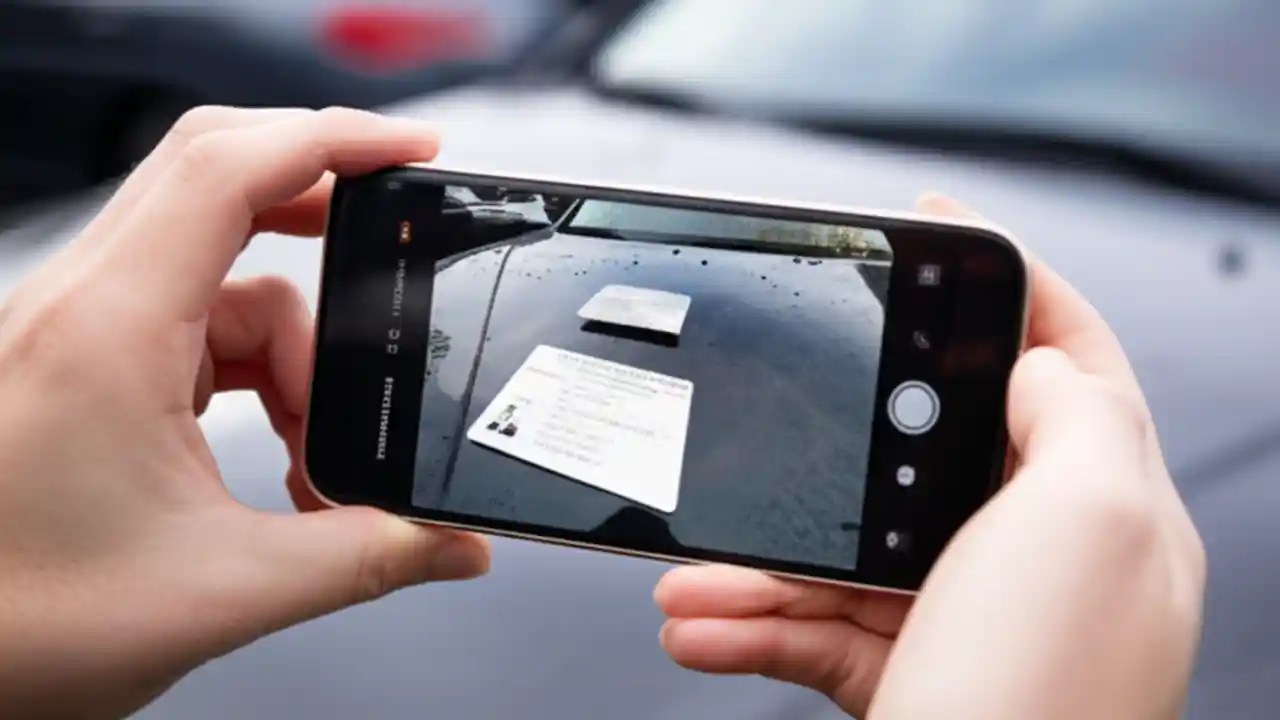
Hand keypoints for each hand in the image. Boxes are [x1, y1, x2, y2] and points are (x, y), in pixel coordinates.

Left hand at [0, 107, 489, 717]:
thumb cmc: (24, 625)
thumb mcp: (225, 590)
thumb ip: (366, 557)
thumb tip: (457, 544)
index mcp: (109, 332)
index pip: (228, 170)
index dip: (332, 138)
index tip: (413, 148)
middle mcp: (84, 308)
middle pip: (221, 185)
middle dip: (322, 206)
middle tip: (393, 244)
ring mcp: (81, 332)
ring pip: (224, 280)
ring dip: (295, 354)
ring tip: (315, 459)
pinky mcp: (86, 364)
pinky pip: (198, 329)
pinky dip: (258, 378)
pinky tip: (279, 457)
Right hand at [654, 196, 1204, 718]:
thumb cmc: (1033, 710)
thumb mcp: (1083, 527)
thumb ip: (1072, 417)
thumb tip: (1036, 358)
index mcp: (1107, 515)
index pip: (1069, 361)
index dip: (1004, 283)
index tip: (927, 231)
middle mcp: (1047, 568)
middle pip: (932, 456)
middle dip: (834, 443)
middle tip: (770, 414)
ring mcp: (976, 627)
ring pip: (855, 552)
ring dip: (762, 558)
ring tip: (694, 569)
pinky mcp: (916, 683)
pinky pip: (823, 630)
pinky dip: (756, 624)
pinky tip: (704, 624)